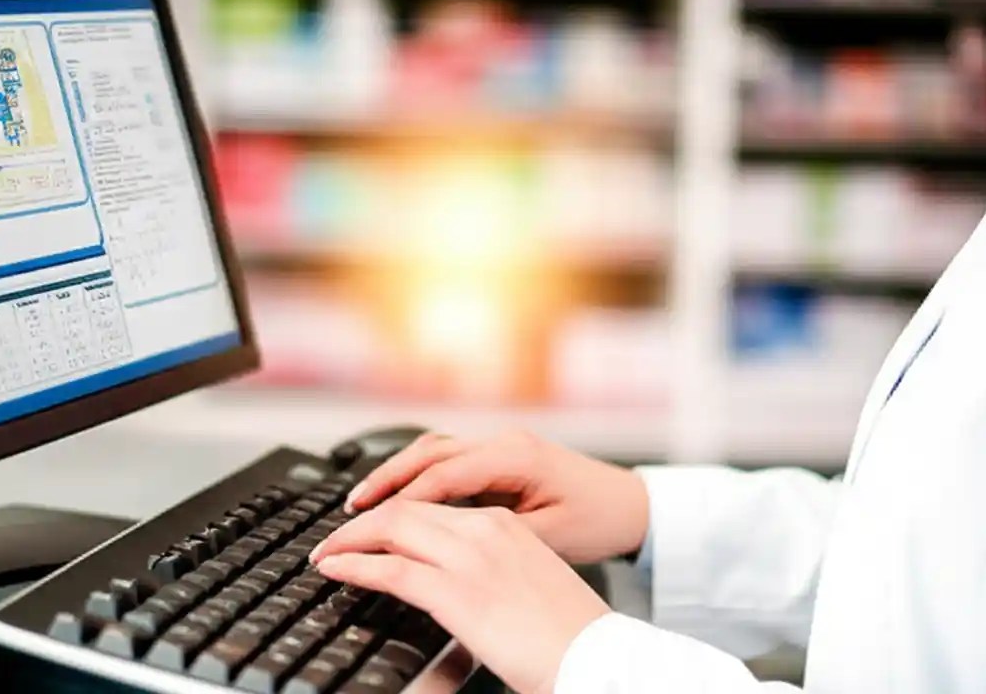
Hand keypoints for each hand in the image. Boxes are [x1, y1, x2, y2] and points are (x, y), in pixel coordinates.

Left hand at [312, 501, 610, 693]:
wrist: (600, 656)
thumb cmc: (570, 632)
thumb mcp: (527, 581)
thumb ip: (490, 568)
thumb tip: (458, 582)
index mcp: (503, 524)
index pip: (431, 505)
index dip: (390, 514)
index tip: (368, 527)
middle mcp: (484, 530)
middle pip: (405, 509)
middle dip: (361, 521)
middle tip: (334, 538)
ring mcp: (469, 558)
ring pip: (390, 528)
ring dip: (348, 538)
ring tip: (325, 553)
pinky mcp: (457, 593)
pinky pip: (390, 568)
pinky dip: (353, 564)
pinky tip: (334, 569)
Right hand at [346, 431, 649, 563]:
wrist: (634, 505)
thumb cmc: (599, 520)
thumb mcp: (548, 537)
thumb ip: (495, 534)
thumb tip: (444, 542)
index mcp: (515, 456)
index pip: (441, 476)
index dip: (400, 500)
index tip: (368, 521)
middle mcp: (504, 442)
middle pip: (429, 453)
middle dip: (385, 479)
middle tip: (351, 507)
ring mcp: (502, 446)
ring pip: (435, 451)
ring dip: (398, 472)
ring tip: (363, 499)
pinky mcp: (502, 457)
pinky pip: (450, 459)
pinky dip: (420, 474)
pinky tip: (400, 495)